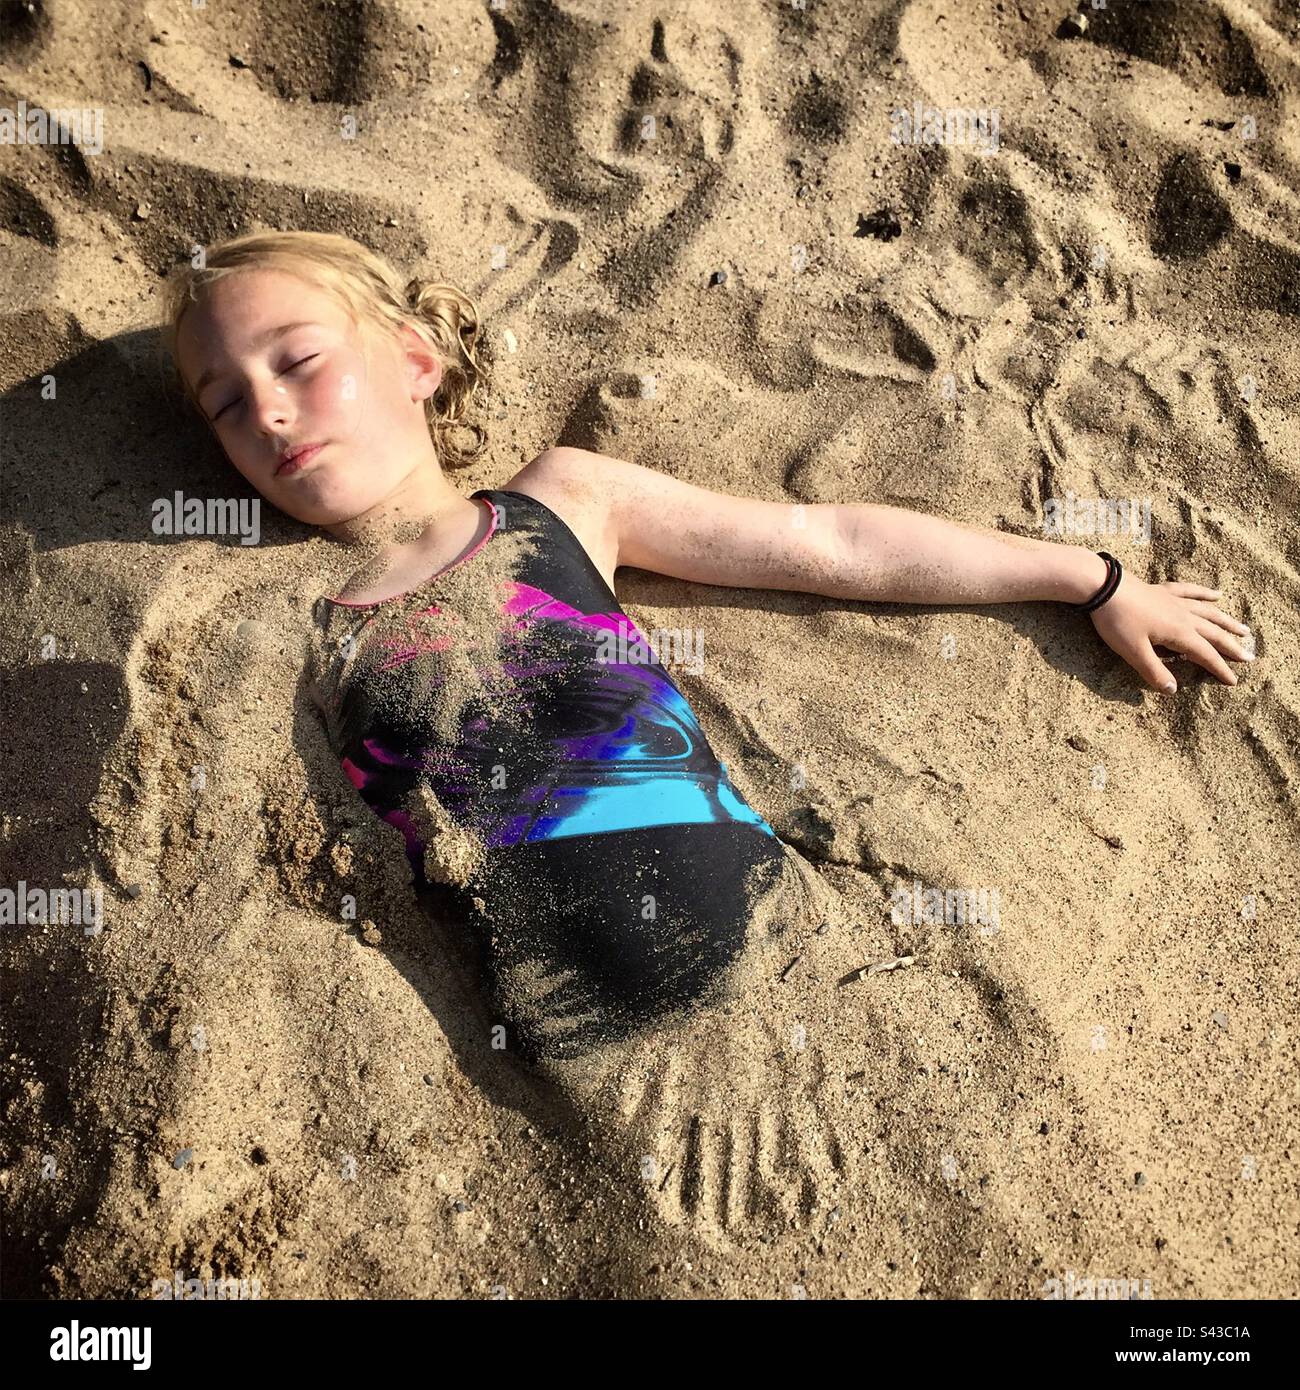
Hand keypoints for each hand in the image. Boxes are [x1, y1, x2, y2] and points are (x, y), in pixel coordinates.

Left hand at [1089, 578, 1252, 693]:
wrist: (1104, 587)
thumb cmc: (1117, 621)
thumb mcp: (1133, 652)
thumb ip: (1154, 672)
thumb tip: (1173, 690)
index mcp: (1179, 633)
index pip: (1205, 655)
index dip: (1220, 668)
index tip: (1234, 681)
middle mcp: (1184, 616)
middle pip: (1213, 633)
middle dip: (1231, 647)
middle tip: (1249, 657)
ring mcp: (1175, 601)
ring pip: (1208, 612)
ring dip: (1226, 622)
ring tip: (1243, 629)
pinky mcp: (1164, 591)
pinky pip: (1191, 592)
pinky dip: (1205, 594)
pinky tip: (1216, 594)